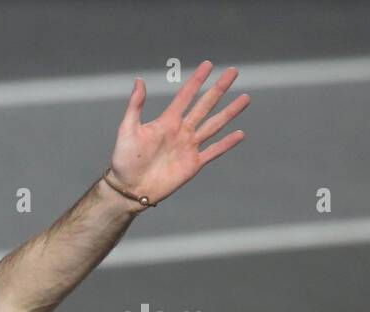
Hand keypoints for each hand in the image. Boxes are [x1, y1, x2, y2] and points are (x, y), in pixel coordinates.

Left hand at [109, 60, 249, 205]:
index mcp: (167, 122)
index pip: (186, 96)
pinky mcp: (193, 164)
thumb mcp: (127, 130)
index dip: (197, 80)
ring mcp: (188, 147)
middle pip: (205, 105)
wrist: (130, 189)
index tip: (208, 65)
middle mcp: (181, 131)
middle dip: (219, 89)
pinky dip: (226, 143)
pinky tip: (240, 134)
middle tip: (233, 72)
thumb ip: (135, 106)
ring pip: (214, 125)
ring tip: (245, 98)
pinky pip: (213, 151)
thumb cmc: (124, 160)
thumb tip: (139, 80)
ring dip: (230, 112)